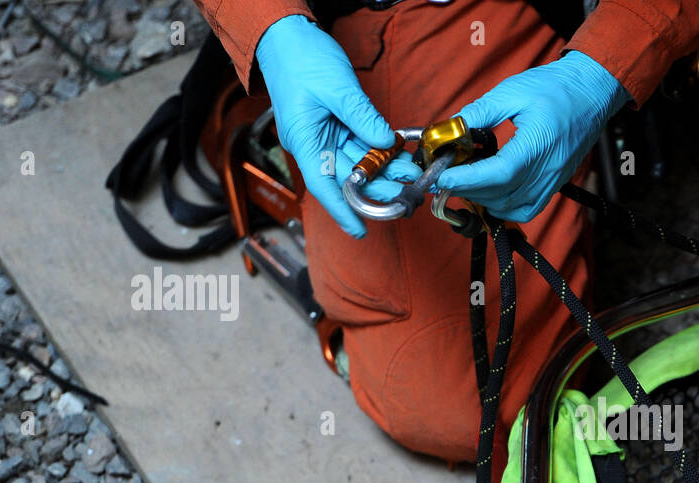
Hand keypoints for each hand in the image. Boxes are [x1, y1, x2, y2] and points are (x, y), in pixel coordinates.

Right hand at [255, 15, 419, 237]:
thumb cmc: (300, 58)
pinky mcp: (336, 123)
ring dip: (384, 167)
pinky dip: (379, 148)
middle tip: (408, 192)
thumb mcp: (336, 87)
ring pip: (358, 161)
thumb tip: (385, 141)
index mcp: (304, 141)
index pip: (324, 187)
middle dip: (378, 186)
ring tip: (412, 172)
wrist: (286, 34)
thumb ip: (363, 117)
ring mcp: (325, 134)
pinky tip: (400, 152)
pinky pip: (360, 141)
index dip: (343, 211)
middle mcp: (314, 143)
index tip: (361, 231)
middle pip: (348, 176)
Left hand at [435, 51, 630, 221]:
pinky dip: (503, 209)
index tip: (442, 177)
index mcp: (538, 142)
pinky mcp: (554, 186)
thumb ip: (480, 112)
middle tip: (445, 177)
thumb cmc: (555, 88)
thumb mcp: (512, 91)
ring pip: (511, 207)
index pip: (499, 173)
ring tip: (464, 184)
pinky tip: (489, 194)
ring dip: (483, 200)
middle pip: (501, 194)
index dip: (468, 179)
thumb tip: (452, 128)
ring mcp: (552, 181)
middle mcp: (547, 169)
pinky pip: (526, 210)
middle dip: (467, 189)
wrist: (590, 93)